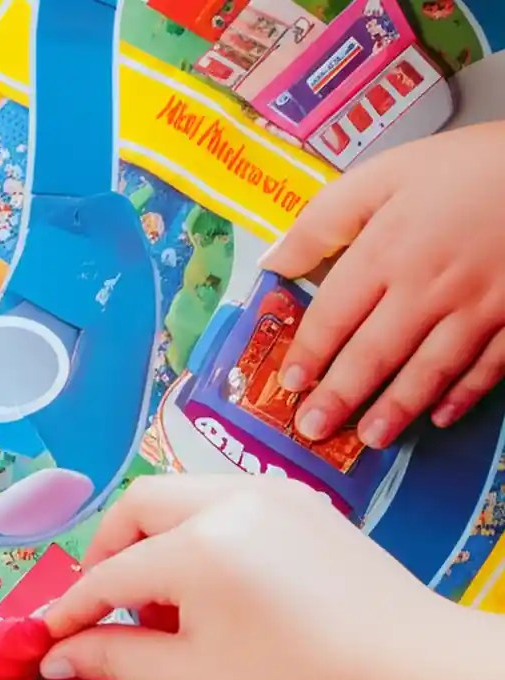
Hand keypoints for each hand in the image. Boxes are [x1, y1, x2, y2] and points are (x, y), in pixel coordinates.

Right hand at [38, 474, 501, 679]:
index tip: (53, 630)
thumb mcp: (196, 675)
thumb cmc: (302, 679)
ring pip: (179, 494)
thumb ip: (117, 657)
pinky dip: (199, 527)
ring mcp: (267, 489)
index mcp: (201, 548)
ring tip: (173, 598)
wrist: (406, 668)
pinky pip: (223, 495)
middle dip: (112, 551)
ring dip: (156, 537)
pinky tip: (217, 578)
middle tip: (111, 603)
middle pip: (137, 506)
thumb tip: (59, 654)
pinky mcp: (296, 493)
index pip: (111, 573)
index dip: (76, 605)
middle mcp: (229, 500)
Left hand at [260, 121, 504, 448]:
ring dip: (396, 409)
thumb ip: (323, 221)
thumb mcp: (382, 175)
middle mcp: (428, 289)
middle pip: (375, 354)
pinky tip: (441, 416)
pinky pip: (489, 367)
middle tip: (313, 429)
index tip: (290, 383)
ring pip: (429, 371)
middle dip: (341, 396)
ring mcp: (479, 308)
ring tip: (369, 438)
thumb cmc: (465, 165)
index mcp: (386, 252)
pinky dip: (464, 395)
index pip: (335, 316)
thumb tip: (274, 263)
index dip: (310, 354)